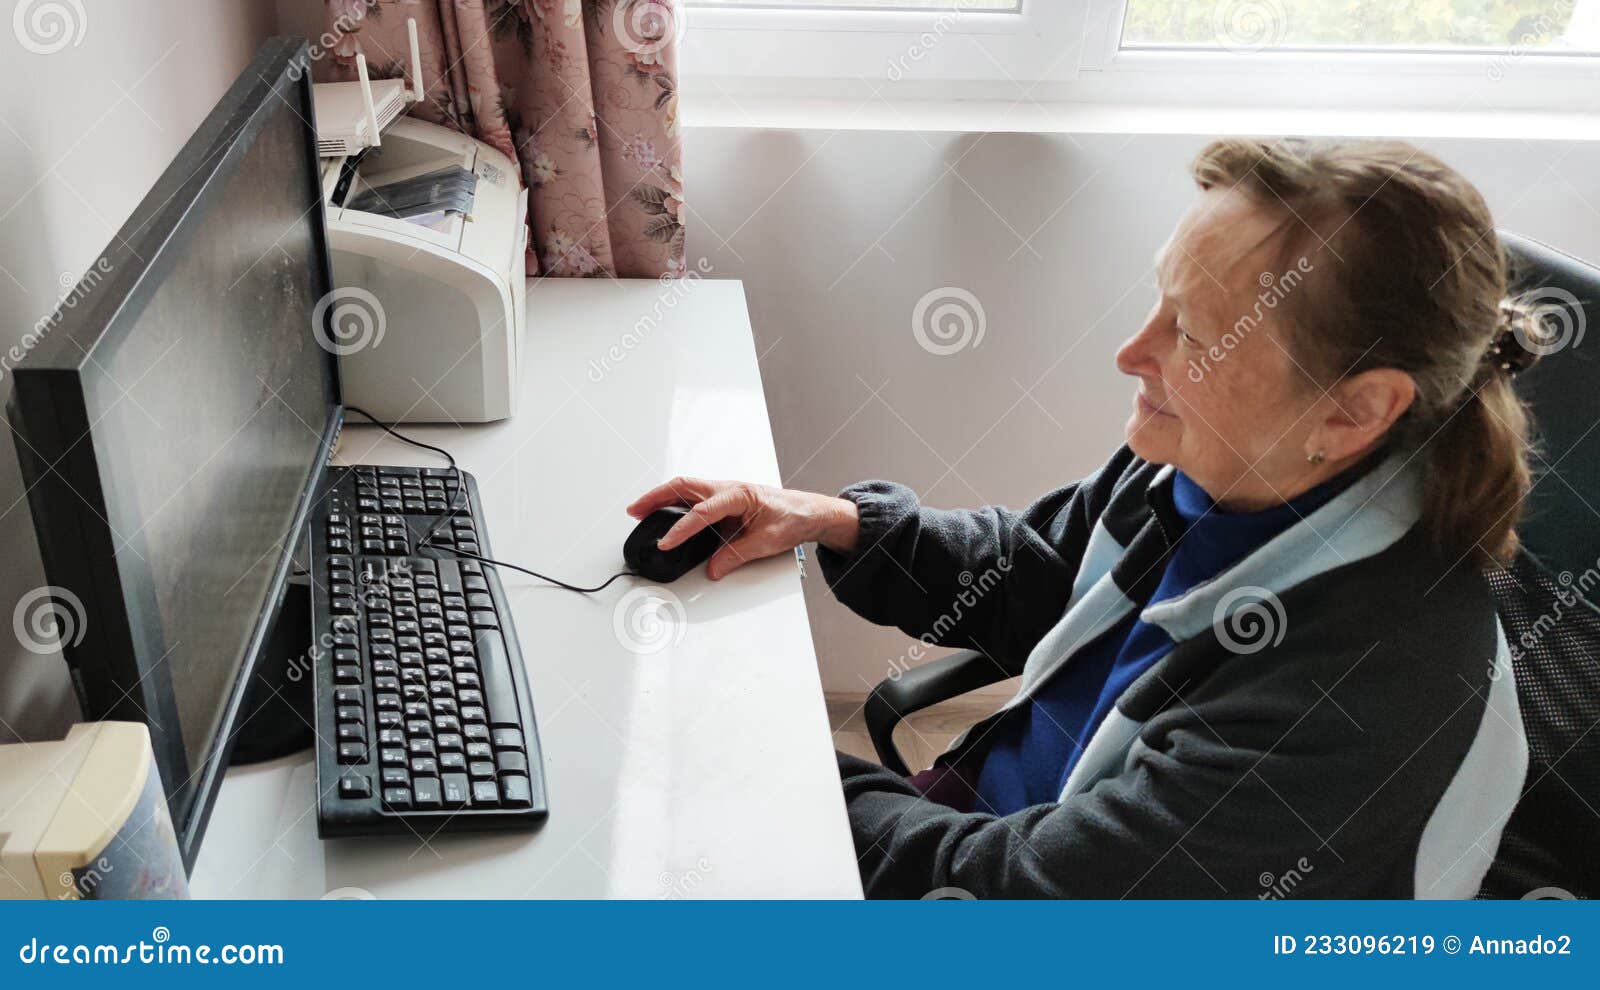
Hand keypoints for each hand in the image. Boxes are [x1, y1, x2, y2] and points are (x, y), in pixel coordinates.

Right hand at [626, 476, 859, 579]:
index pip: (702, 512)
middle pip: (683, 487)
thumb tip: (713, 568)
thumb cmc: (794, 518)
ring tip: (640, 511)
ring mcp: (724, 492)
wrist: (810, 512)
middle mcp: (728, 488)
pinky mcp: (724, 499)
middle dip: (655, 498)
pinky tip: (664, 513)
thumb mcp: (767, 542)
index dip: (681, 528)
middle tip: (634, 511)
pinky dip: (674, 503)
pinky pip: (693, 497)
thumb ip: (736, 555)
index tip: (666, 542)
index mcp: (739, 494)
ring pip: (685, 489)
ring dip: (661, 498)